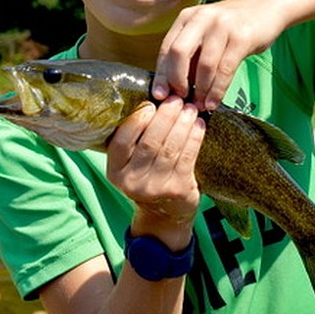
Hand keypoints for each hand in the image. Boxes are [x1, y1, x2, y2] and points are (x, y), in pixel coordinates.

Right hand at [106, 98, 204, 249]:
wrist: (164, 214)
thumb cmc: (148, 177)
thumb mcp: (131, 163)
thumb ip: (134, 139)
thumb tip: (153, 100)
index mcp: (115, 170)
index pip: (121, 141)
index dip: (136, 120)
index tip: (151, 104)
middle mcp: (131, 181)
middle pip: (150, 141)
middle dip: (166, 116)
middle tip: (176, 99)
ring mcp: (155, 187)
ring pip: (170, 147)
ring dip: (183, 123)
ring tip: (190, 109)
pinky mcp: (177, 189)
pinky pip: (187, 157)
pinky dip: (194, 138)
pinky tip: (199, 125)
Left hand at [152, 0, 282, 110]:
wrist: (266, 6)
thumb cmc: (231, 26)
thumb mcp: (205, 33)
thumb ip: (191, 53)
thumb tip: (173, 87)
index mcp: (187, 17)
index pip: (166, 48)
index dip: (161, 74)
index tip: (159, 95)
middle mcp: (201, 18)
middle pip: (178, 52)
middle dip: (176, 80)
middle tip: (181, 98)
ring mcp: (222, 25)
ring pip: (204, 64)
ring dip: (201, 90)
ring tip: (200, 105)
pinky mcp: (241, 37)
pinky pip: (225, 69)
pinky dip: (217, 90)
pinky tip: (214, 102)